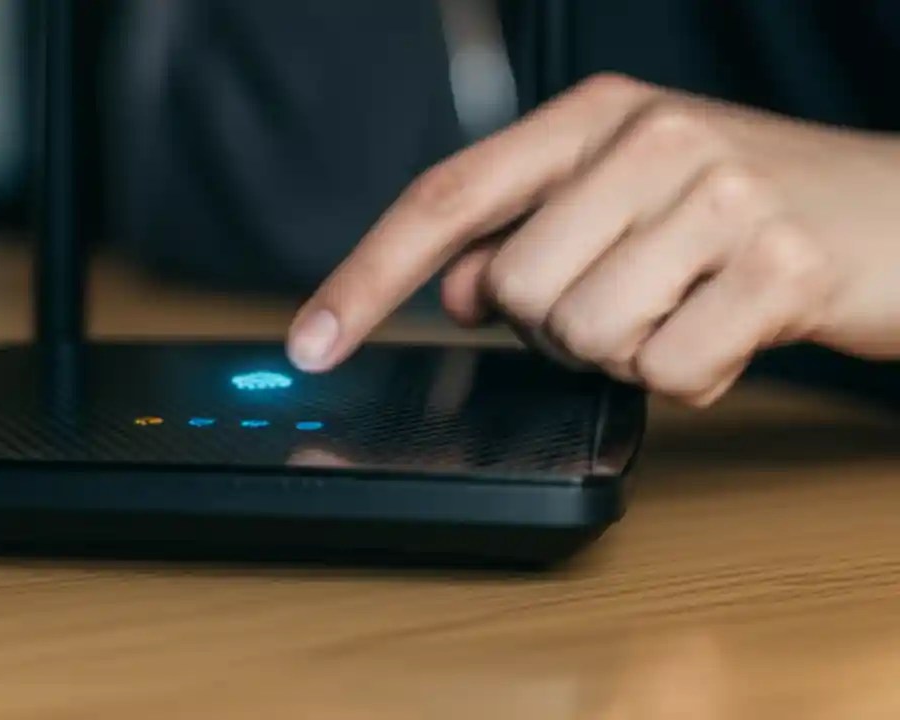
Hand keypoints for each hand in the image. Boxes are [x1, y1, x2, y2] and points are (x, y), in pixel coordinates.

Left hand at [286, 73, 899, 405]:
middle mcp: (651, 138)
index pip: (447, 196)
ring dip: (626, 352)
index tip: (314, 341)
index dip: (367, 275)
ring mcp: (721, 197)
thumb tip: (451, 290)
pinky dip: (690, 375)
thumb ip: (526, 237)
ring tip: (688, 307)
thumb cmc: (750, 208)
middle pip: (512, 289)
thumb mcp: (628, 202)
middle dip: (557, 325)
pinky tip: (732, 331)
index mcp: (597, 114)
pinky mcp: (780, 266)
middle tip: (635, 296)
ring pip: (583, 336)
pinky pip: (668, 372)